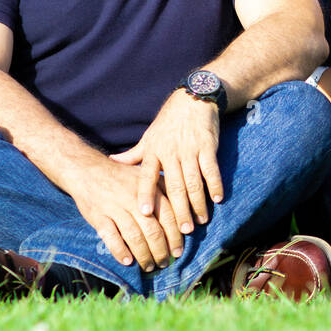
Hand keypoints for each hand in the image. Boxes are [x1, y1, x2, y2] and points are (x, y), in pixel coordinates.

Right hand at [69, 159, 183, 272]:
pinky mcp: (98, 216)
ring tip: (150, 266)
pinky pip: (111, 238)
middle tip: (166, 262)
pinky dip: (120, 251)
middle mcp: (133, 198)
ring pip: (134, 236)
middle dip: (161, 250)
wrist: (87, 169)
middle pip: (152, 229)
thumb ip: (163, 190)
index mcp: (148, 188)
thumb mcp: (146, 175)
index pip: (167, 215)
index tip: (179, 250)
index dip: (175, 235)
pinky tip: (128, 261)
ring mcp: (115, 207)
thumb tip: (185, 210)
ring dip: (144, 255)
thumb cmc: (122, 177)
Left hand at [110, 88, 222, 235]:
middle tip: (182, 231)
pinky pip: (211, 169)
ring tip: (200, 221)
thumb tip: (112, 162)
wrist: (192, 99)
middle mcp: (171, 152)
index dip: (145, 194)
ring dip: (197, 203)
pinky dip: (215, 185)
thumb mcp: (149, 137)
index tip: (144, 214)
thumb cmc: (168, 121)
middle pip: (174, 186)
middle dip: (178, 210)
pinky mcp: (207, 146)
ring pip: (193, 181)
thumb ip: (133, 154)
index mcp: (154, 151)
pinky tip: (217, 199)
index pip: (147, 176)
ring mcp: (190, 149)